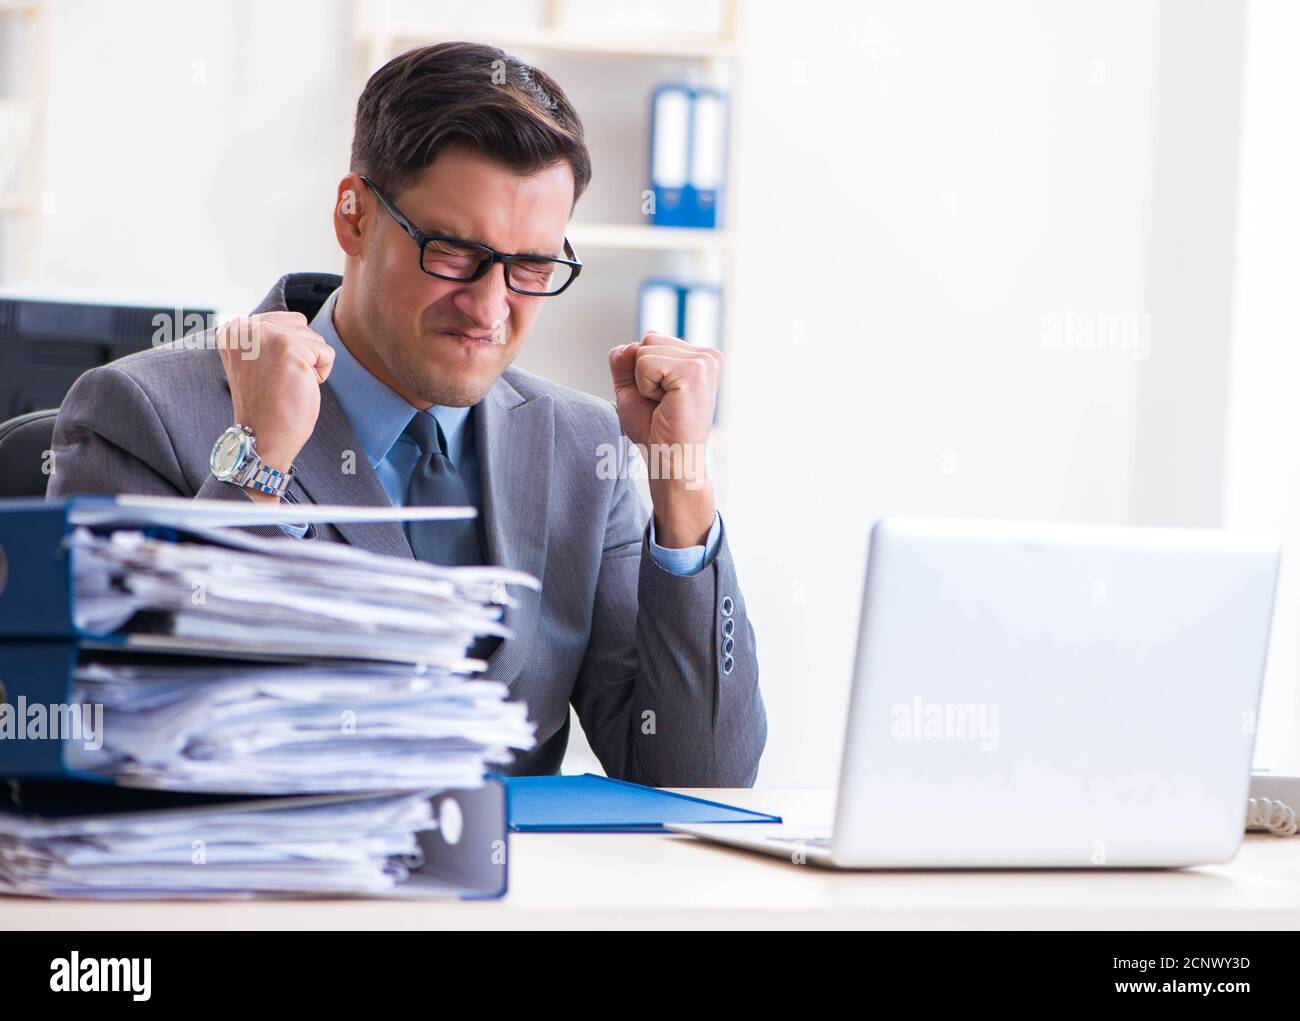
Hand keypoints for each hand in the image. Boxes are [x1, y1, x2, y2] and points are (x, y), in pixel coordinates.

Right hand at [216, 311, 334, 498]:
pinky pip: (326, 353)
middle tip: (278, 382)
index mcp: (233, 329)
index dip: (286, 352)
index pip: (283, 321)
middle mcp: (245, 327)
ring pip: (315, 339)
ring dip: (309, 364)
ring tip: (286, 384)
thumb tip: (298, 320)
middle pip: (300, 326)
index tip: (267, 376)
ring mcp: (267, 336)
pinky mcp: (290, 348)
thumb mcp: (255, 359)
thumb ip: (266, 336)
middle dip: (300, 355)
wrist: (260, 438)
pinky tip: (298, 387)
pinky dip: (321, 374)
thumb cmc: (264, 404)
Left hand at [608, 331, 721, 546]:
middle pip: (648, 339)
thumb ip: (625, 361)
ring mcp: (704, 362)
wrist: (670, 460)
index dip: (642, 371)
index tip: (661, 398)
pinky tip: (665, 404)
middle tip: (662, 403)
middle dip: (642, 373)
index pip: (651, 339)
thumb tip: (629, 346)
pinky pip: (645, 362)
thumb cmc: (655, 430)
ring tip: (665, 404)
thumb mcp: (633, 388)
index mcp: (700, 357)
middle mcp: (707, 356)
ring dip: (643, 382)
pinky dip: (645, 387)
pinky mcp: (695, 371)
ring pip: (645, 349)